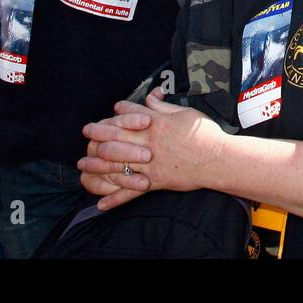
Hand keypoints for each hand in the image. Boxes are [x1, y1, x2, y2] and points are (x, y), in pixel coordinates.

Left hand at [78, 88, 225, 210]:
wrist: (219, 159)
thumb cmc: (206, 134)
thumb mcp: (186, 113)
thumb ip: (164, 107)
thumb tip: (150, 98)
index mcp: (157, 123)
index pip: (130, 114)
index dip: (118, 111)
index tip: (111, 110)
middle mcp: (149, 142)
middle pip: (116, 136)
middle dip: (98, 133)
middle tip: (86, 132)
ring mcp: (151, 163)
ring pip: (117, 163)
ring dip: (96, 164)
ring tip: (83, 164)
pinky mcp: (155, 181)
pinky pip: (131, 191)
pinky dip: (115, 198)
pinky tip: (101, 204)